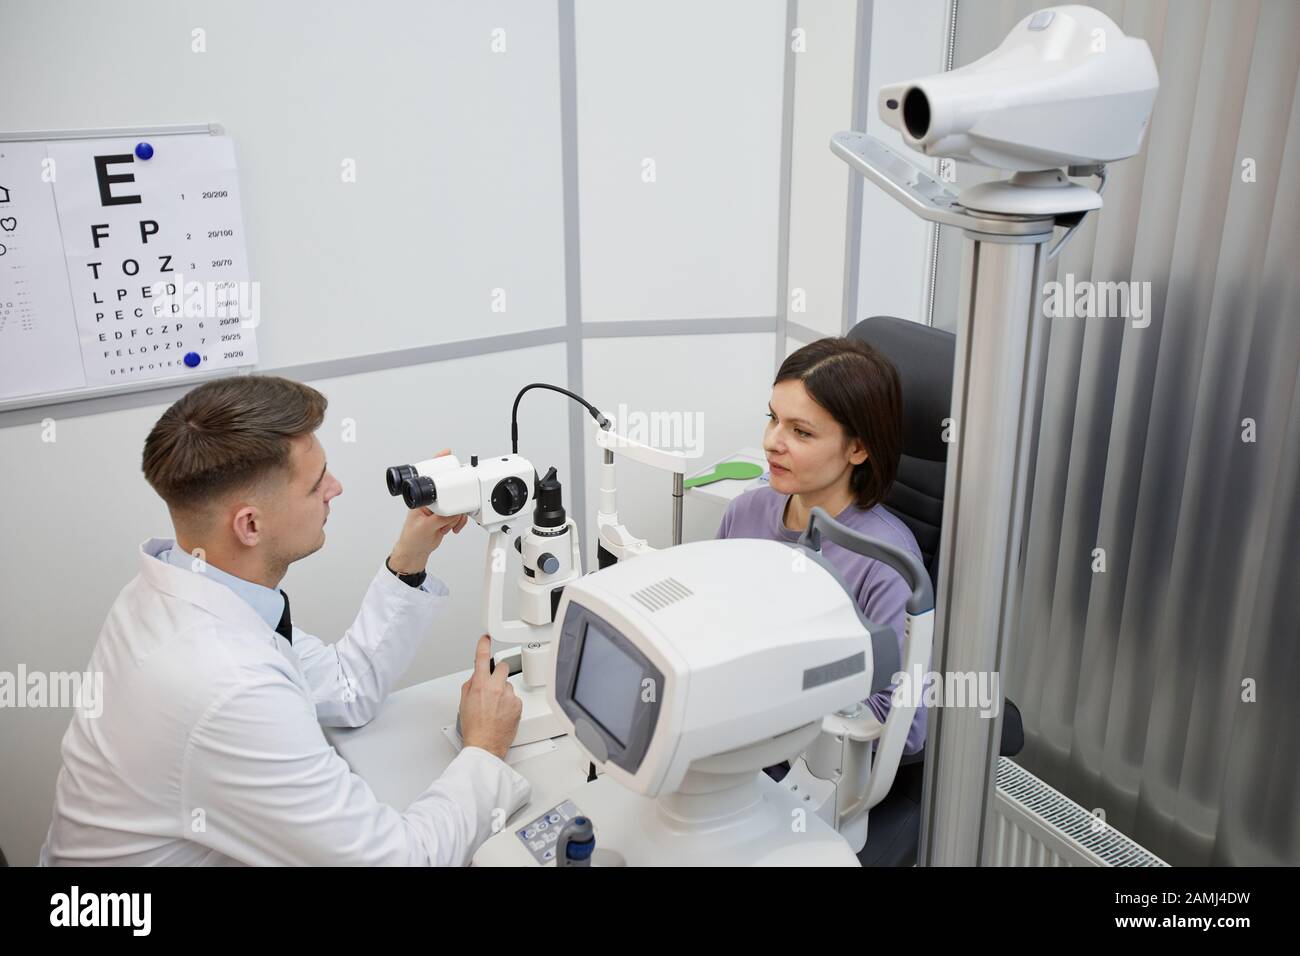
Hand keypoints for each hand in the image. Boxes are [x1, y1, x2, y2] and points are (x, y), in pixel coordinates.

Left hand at [387, 448, 468, 572]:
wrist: (415, 552)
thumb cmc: (412, 539)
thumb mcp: (427, 527)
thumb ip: (443, 518)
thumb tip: (456, 512)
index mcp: (421, 500)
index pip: (430, 478)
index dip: (438, 464)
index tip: (446, 454)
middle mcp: (430, 502)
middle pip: (449, 492)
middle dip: (456, 504)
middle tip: (455, 512)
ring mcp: (438, 510)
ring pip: (456, 506)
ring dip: (456, 517)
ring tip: (448, 525)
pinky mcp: (444, 517)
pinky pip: (457, 515)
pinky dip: (458, 522)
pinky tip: (452, 528)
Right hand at [459, 636, 521, 759]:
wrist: (485, 744)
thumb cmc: (474, 727)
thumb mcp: (464, 702)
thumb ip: (470, 685)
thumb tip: (476, 677)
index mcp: (480, 685)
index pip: (482, 658)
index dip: (483, 645)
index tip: (486, 638)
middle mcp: (496, 687)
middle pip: (502, 667)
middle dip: (498, 672)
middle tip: (492, 685)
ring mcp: (509, 695)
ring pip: (508, 684)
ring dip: (503, 690)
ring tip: (496, 707)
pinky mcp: (518, 704)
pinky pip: (514, 697)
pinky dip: (509, 702)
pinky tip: (502, 712)